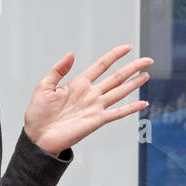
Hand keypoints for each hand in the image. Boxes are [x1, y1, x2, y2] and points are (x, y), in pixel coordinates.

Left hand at [23, 44, 151, 157]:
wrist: (38, 138)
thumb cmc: (38, 115)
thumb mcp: (44, 87)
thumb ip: (58, 70)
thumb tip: (71, 54)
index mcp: (78, 84)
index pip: (101, 65)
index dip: (114, 56)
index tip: (127, 48)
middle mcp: (90, 94)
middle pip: (116, 77)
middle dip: (133, 68)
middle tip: (148, 60)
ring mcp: (95, 107)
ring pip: (120, 92)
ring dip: (134, 83)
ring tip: (147, 75)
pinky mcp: (96, 121)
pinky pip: (117, 113)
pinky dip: (131, 108)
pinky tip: (142, 103)